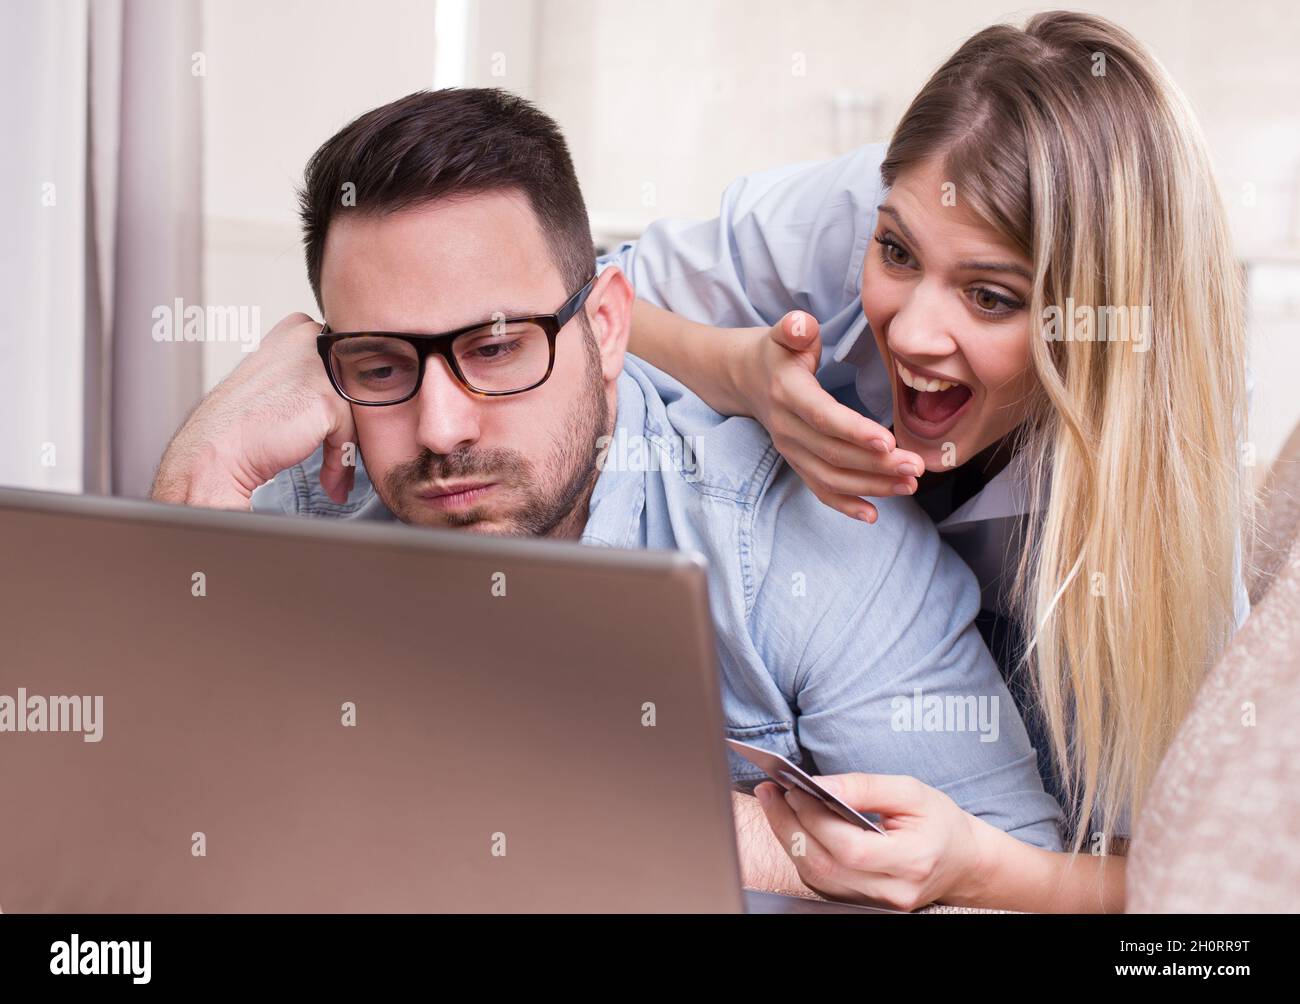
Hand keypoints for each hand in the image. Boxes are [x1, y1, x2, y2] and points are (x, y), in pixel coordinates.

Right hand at [151, 312, 356, 507]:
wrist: (216, 451)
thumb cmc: (241, 422)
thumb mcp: (278, 379)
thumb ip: (312, 376)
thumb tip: (350, 393)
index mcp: (297, 329)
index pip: (347, 362)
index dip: (345, 398)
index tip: (334, 426)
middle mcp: (309, 338)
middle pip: (356, 384)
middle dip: (349, 423)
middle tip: (338, 450)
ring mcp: (318, 367)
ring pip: (355, 410)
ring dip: (345, 446)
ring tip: (333, 471)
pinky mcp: (326, 399)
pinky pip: (349, 436)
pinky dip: (340, 461)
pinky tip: (329, 479)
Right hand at [733, 311, 922, 521]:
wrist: (744, 379)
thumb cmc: (775, 353)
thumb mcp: (781, 334)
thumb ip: (793, 329)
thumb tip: (800, 325)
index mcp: (788, 393)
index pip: (823, 417)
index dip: (854, 431)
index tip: (888, 441)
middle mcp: (787, 428)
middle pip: (833, 453)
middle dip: (876, 464)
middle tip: (915, 466)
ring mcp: (791, 450)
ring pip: (830, 477)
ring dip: (870, 486)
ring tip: (909, 484)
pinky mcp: (797, 462)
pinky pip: (820, 489)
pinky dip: (846, 505)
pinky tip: (873, 514)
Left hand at [754, 773, 983, 911]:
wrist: (961, 861)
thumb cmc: (938, 823)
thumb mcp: (910, 792)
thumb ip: (865, 787)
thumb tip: (820, 784)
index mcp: (912, 861)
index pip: (850, 847)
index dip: (815, 818)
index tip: (793, 787)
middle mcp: (893, 891)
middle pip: (824, 865)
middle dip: (789, 824)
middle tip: (771, 791)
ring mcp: (876, 904)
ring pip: (816, 876)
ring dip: (788, 837)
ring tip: (774, 802)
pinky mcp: (862, 905)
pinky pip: (821, 882)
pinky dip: (801, 851)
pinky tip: (793, 824)